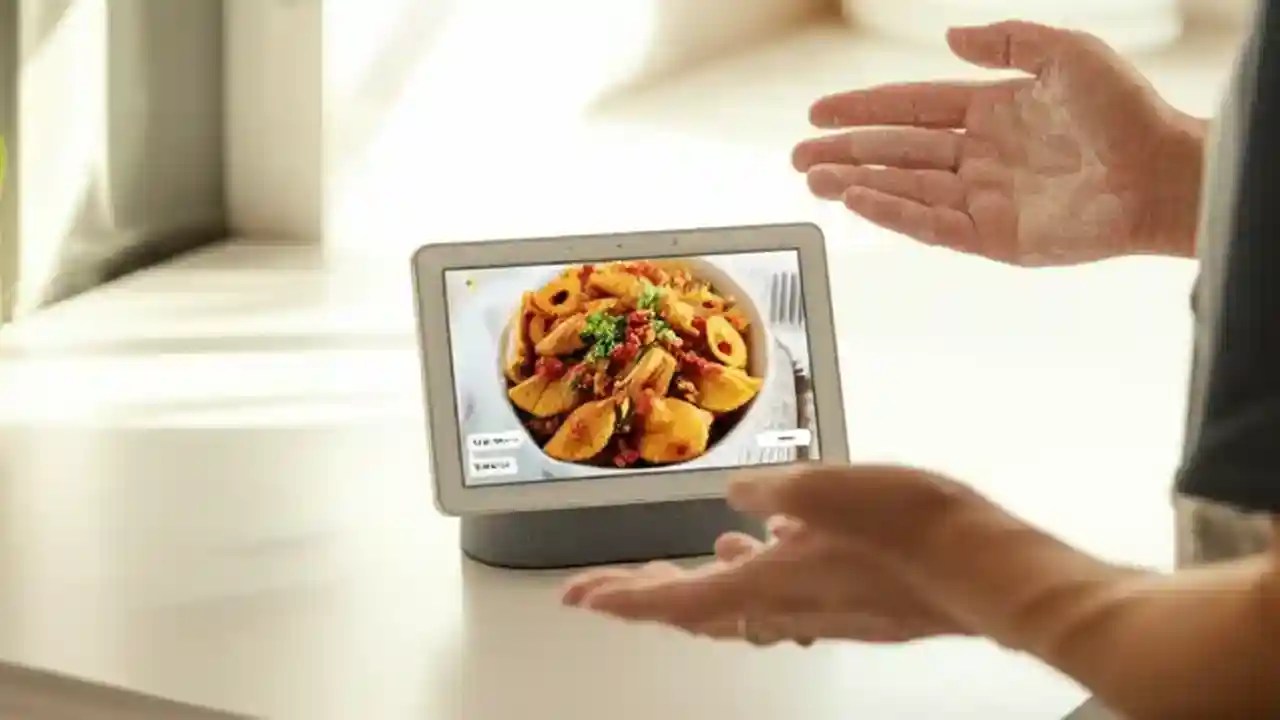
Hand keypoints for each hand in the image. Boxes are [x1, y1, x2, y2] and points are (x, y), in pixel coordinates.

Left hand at [561, 466, 1044, 646]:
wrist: (985, 570)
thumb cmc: (910, 530)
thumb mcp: (823, 487)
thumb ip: (769, 492)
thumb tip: (736, 497)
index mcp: (766, 583)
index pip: (673, 601)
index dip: (621, 598)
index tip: (579, 597)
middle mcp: (786, 608)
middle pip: (699, 611)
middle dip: (649, 595)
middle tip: (611, 586)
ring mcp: (822, 613)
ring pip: (742, 607)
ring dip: (705, 585)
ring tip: (688, 561)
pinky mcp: (853, 606)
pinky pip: (786, 597)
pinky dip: (761, 576)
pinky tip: (777, 545)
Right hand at [794, 21, 1204, 265]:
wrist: (1164, 174)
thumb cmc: (1128, 112)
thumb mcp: (1067, 53)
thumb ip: (1007, 41)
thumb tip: (950, 39)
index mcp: (992, 110)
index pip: (912, 108)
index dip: (865, 108)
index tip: (819, 112)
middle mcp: (981, 156)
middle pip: (897, 152)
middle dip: (846, 153)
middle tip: (798, 155)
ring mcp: (984, 199)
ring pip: (905, 189)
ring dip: (857, 183)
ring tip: (814, 179)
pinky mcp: (994, 238)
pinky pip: (931, 224)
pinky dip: (893, 212)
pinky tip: (858, 198)